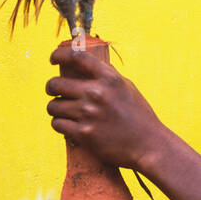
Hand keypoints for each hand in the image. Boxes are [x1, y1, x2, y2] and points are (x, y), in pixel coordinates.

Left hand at [46, 48, 165, 172]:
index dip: (59, 54)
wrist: (149, 145)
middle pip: (56, 84)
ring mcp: (89, 114)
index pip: (76, 57)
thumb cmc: (140, 116)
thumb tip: (88, 64)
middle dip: (51, 87)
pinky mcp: (84, 134)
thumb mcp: (128, 88)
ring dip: (56, 108)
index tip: (53, 58)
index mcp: (110, 79)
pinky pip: (57, 124)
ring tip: (63, 111)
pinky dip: (60, 124)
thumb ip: (108, 76)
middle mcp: (97, 94)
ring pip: (53, 106)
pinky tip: (67, 125)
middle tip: (54, 91)